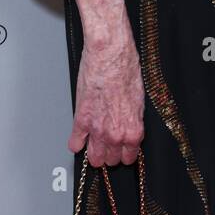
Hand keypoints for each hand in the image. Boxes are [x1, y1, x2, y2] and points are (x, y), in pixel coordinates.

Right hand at [68, 32, 144, 167]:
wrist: (110, 55)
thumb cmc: (126, 70)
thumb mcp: (139, 98)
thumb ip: (133, 120)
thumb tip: (129, 127)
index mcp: (133, 130)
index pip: (129, 157)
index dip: (125, 152)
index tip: (123, 149)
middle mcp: (115, 134)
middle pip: (110, 159)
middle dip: (111, 152)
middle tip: (109, 143)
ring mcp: (97, 129)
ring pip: (94, 158)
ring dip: (95, 152)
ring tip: (96, 143)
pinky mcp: (81, 120)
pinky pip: (75, 144)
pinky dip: (76, 142)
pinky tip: (80, 137)